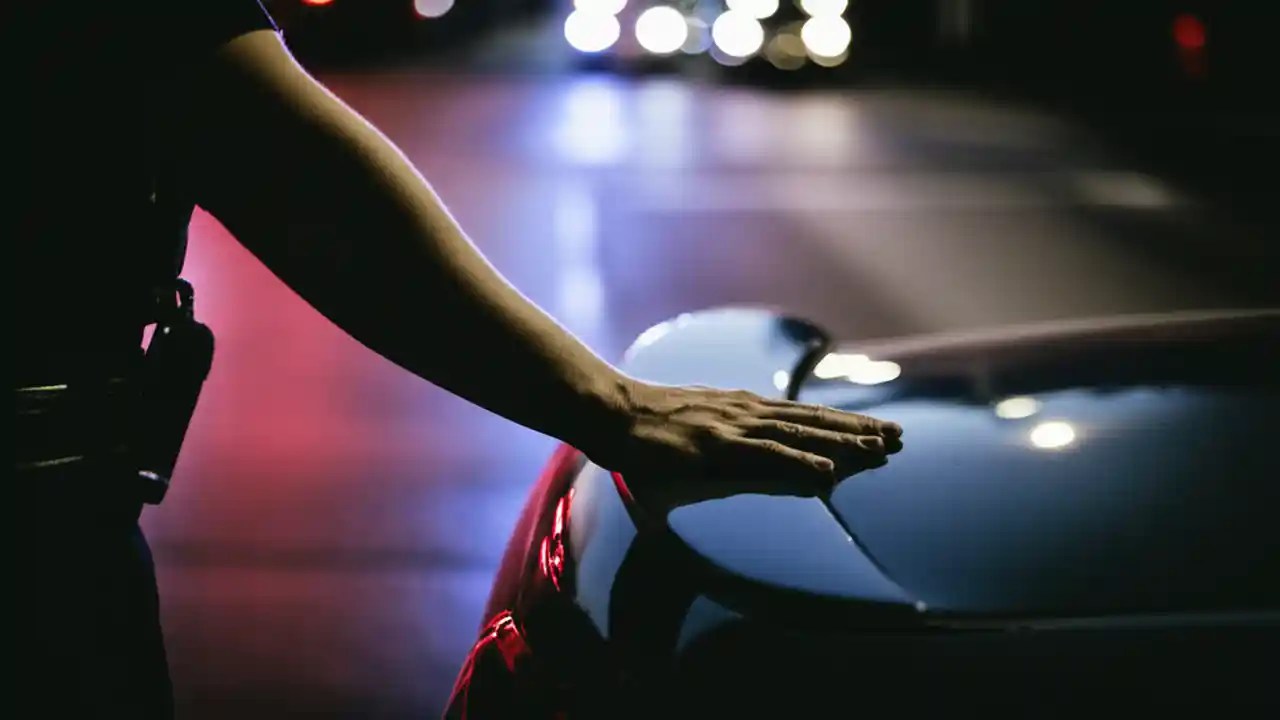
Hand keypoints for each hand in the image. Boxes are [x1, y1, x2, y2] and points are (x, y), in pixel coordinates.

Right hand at [584, 380, 902, 490]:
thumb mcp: (695, 435)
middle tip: (900, 438)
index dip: (843, 426)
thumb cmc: (646, 432)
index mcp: (743, 411)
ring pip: (800, 433)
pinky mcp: (715, 445)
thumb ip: (725, 450)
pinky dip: (799, 461)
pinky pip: (766, 455)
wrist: (610, 413)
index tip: (879, 434)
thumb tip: (751, 465)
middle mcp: (745, 413)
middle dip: (857, 431)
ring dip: (842, 442)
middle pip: (812, 422)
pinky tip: (828, 471)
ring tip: (881, 450)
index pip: (803, 418)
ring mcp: (732, 427)